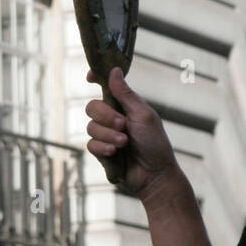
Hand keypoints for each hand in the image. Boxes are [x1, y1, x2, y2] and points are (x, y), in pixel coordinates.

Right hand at [84, 67, 178, 198]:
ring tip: (125, 143)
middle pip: (92, 106)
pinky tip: (116, 153)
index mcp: (125, 106)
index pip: (106, 87)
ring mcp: (106, 135)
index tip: (91, 77)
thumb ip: (126, 95)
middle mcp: (113, 118)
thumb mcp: (143, 115)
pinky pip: (91, 144)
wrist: (155, 174)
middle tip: (123, 125)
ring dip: (109, 135)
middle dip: (106, 116)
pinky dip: (103, 147)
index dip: (96, 79)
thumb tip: (114, 70)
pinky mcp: (101, 151)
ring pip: (91, 127)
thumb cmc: (155, 143)